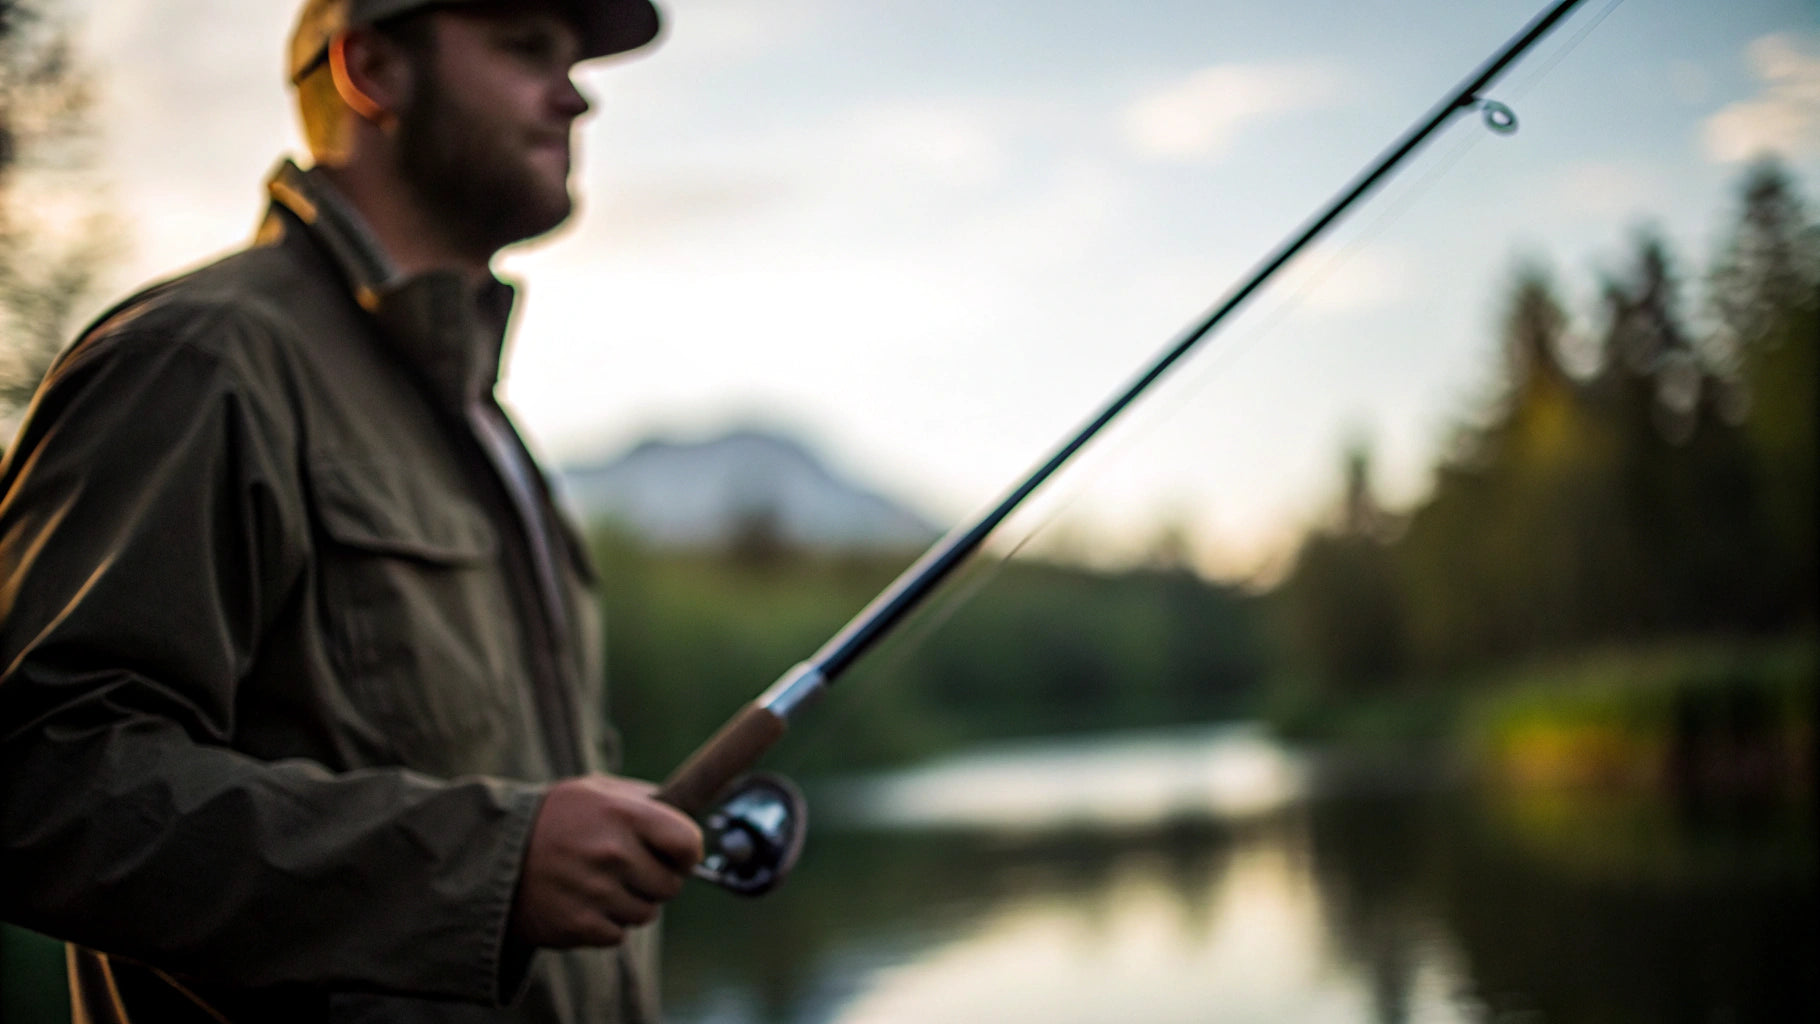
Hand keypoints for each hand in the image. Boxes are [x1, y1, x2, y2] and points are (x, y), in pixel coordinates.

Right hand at [509, 775, 703, 947]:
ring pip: (646, 913)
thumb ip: (643, 801)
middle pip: (671, 885)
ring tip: (600, 883)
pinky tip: (584, 902)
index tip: (675, 854)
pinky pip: (618, 935)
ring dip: (630, 903)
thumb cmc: (554, 818)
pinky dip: (606, 924)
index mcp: (623, 814)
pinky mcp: (579, 925)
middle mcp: (613, 853)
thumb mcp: (596, 790)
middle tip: (630, 869)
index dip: (686, 852)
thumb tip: (686, 813)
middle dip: (656, 879)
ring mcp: (596, 892)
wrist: (492, 854)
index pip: (687, 843)